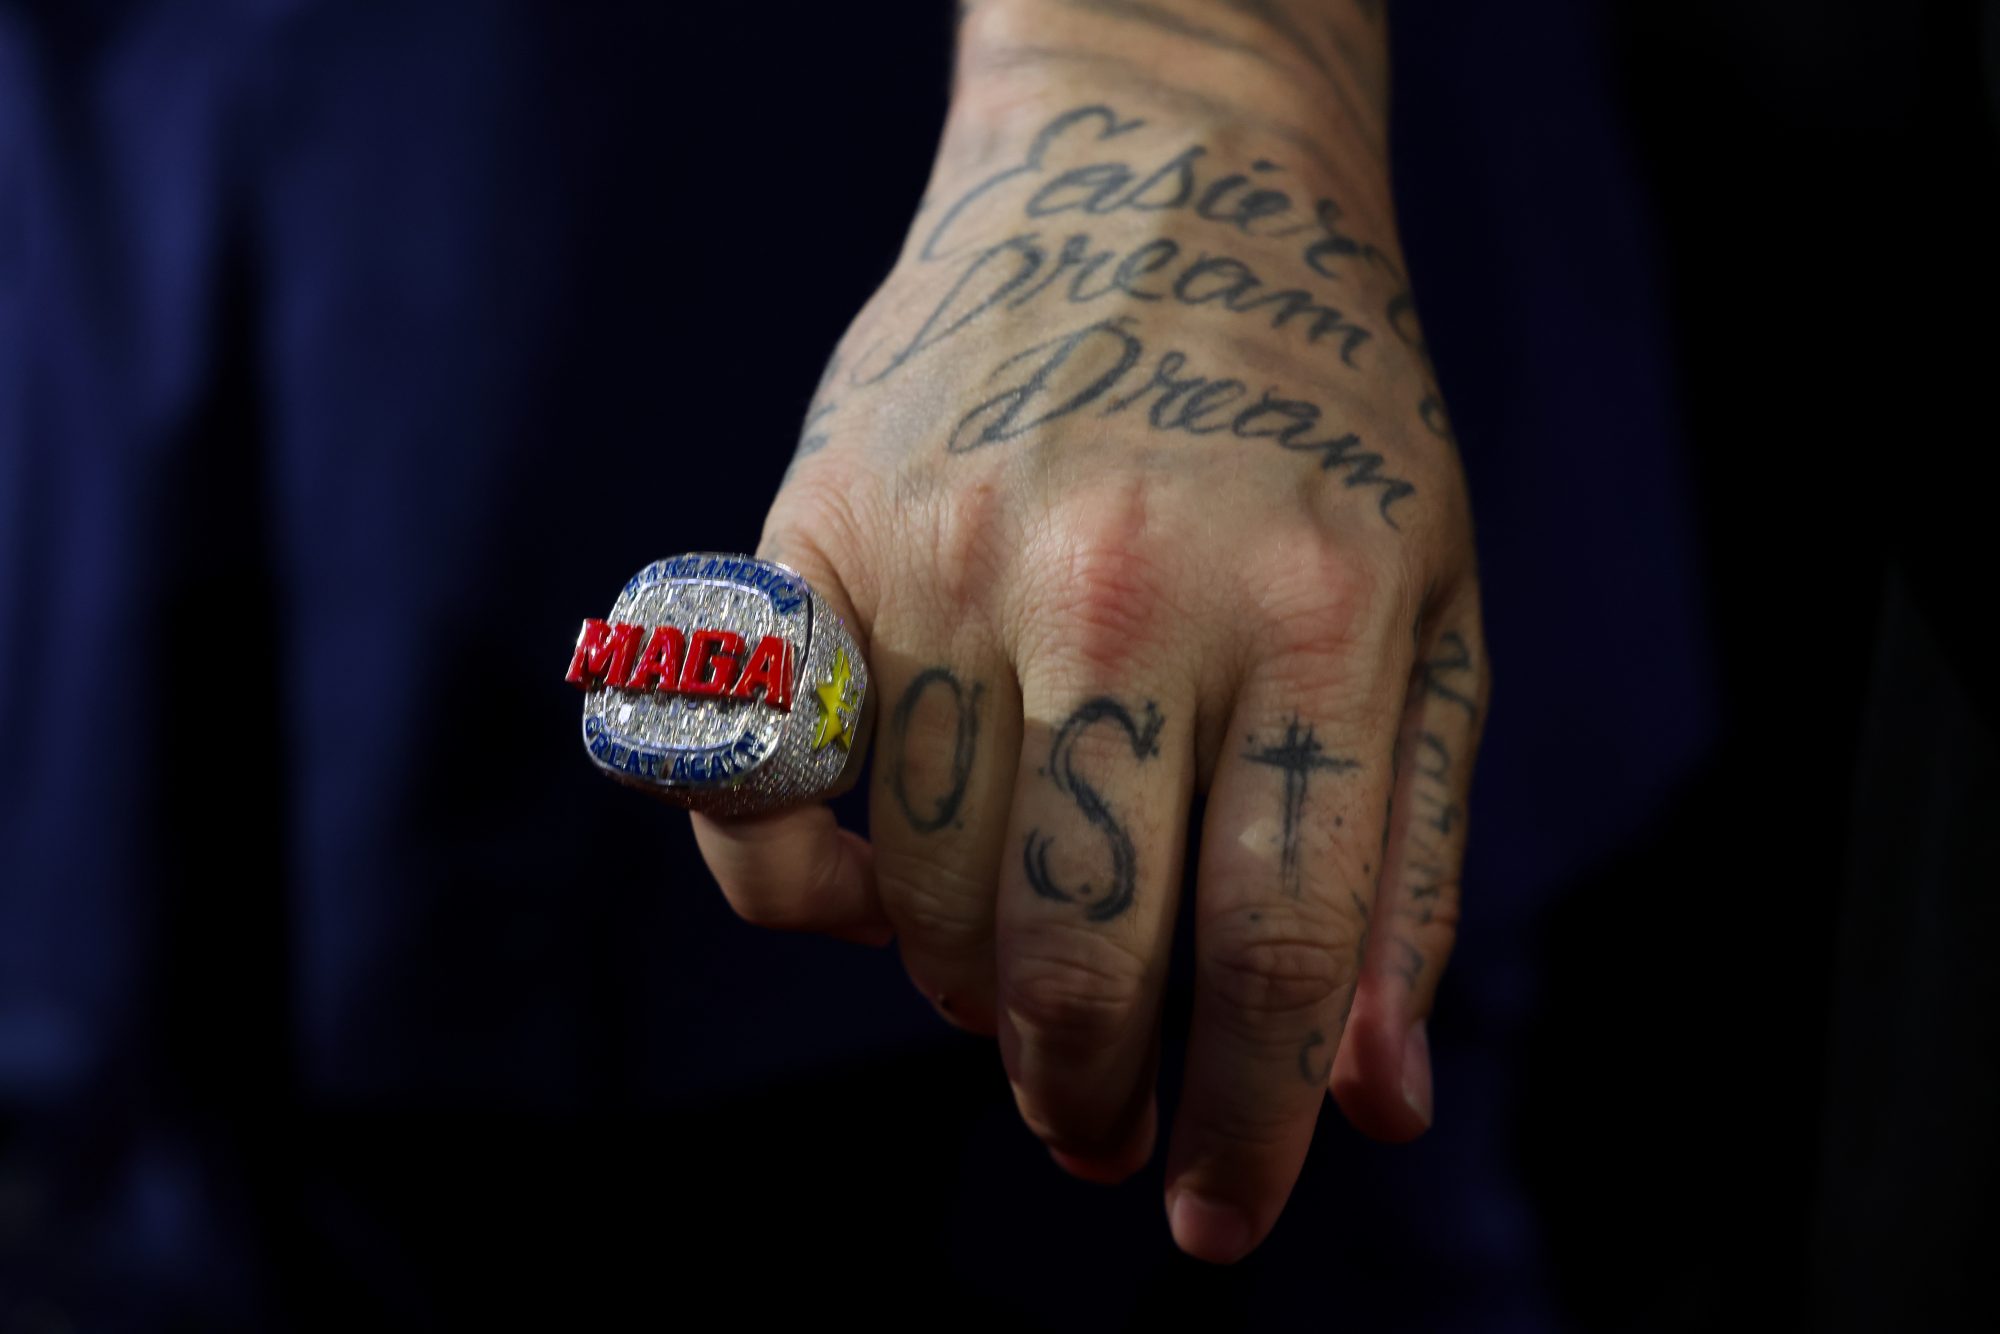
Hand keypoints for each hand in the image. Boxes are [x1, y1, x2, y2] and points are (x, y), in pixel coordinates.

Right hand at [689, 2, 1488, 1262]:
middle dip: (1090, 1097)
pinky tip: (878, 889)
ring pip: (922, 906)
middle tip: (1103, 1127)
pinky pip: (759, 801)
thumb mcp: (1430, 608)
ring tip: (1023, 970)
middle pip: (1078, 957)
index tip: (1220, 1213)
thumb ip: (1405, 856)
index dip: (1249, 1123)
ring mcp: (948, 553)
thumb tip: (1378, 1107)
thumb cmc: (1320, 411)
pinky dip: (804, 891)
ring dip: (971, 997)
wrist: (1159, 171)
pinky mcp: (818, 532)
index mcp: (1314, 606)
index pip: (1275, 950)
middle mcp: (1121, 583)